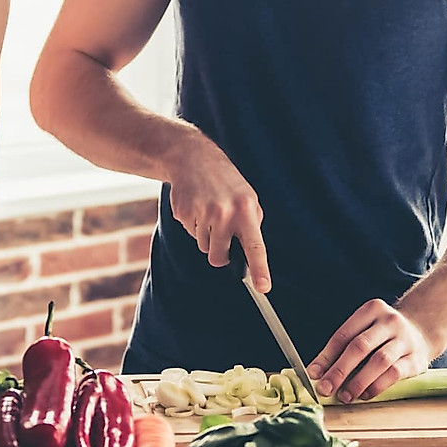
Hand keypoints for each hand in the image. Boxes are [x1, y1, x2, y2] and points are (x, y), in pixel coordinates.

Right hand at [166, 129, 269, 290]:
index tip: (263, 288)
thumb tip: (251, 256)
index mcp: (245, 209)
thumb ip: (251, 224)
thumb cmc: (226, 182)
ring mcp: (202, 213)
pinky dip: (193, 224)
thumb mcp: (247, 197)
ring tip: (208, 211)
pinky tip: (196, 205)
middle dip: (219, 254)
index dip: (260, 269)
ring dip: (206, 235)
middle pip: (219, 257)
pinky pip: (190, 233)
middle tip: (219, 235)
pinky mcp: (183, 212)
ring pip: (204, 246)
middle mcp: (224, 213)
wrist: (193, 158)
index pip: (255, 245)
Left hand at [308, 300, 432, 401]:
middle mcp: (389, 321)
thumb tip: (317, 372)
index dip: (326, 356)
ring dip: (358, 381)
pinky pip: (395, 373)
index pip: (343, 335)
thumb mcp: (364, 330)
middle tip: (325, 388)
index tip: (313, 374)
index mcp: (371, 310)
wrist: (422, 332)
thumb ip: (342, 348)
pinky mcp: (417, 359)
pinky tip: (365, 395)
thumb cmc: (382, 334)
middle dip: (339, 370)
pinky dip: (377, 386)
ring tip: (345, 395)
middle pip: (359, 346)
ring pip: (379, 361)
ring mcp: (405, 339)